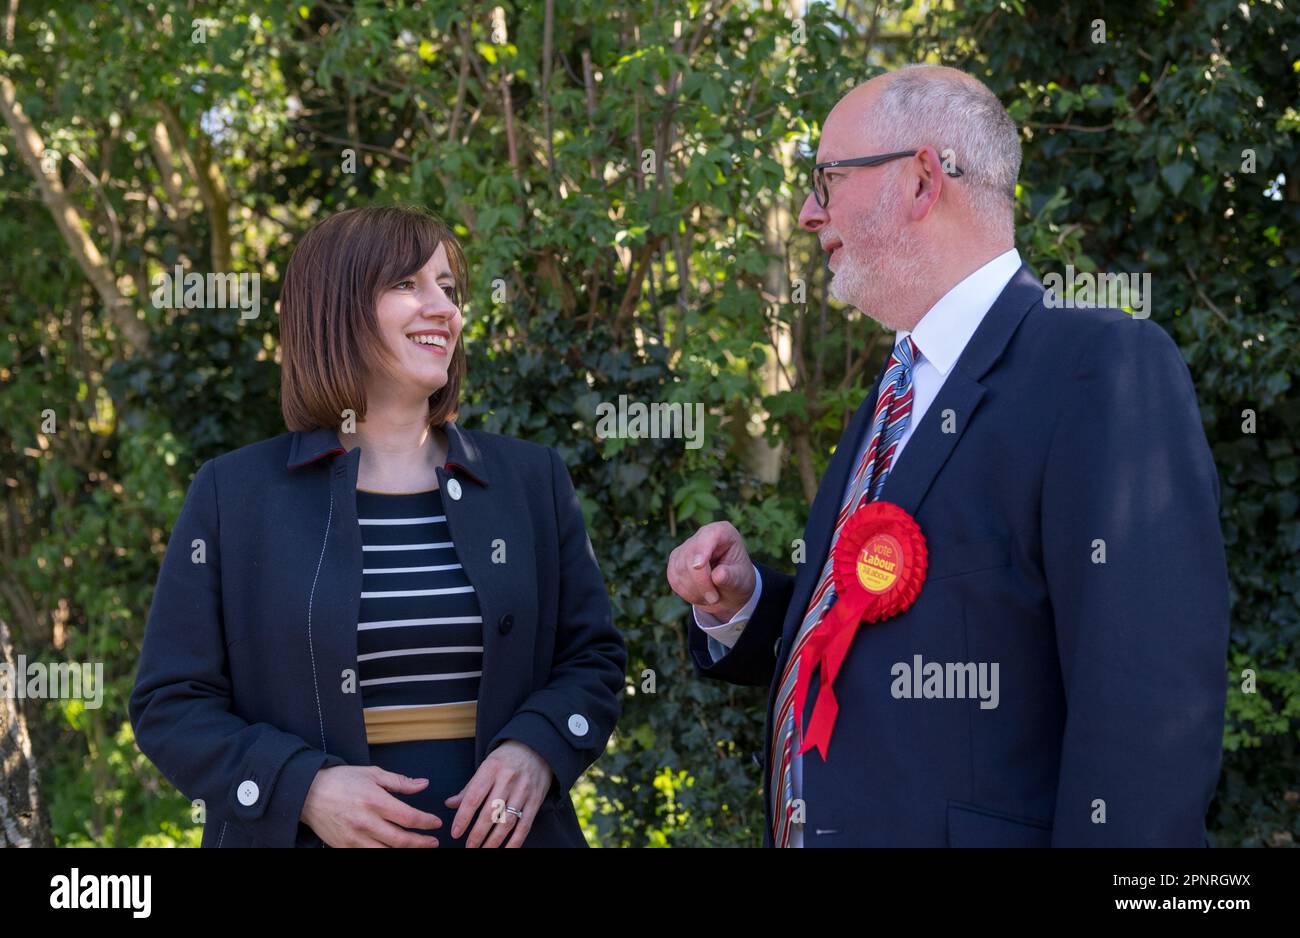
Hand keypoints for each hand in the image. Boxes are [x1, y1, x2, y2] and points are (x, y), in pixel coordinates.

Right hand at [301, 765, 441, 846]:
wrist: (309, 793)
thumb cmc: (342, 780)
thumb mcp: (372, 773)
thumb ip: (400, 781)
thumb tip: (424, 784)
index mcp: (375, 801)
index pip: (409, 817)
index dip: (426, 822)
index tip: (435, 823)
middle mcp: (365, 822)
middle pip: (401, 840)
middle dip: (421, 843)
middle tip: (433, 842)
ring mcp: (354, 838)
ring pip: (386, 852)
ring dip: (406, 852)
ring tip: (417, 848)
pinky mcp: (344, 847)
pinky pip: (368, 856)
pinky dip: (384, 854)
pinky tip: (394, 851)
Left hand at [445, 740, 552, 847]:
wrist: (537, 747)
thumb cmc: (506, 759)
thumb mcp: (486, 765)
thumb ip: (469, 787)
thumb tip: (450, 804)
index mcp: (491, 769)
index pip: (474, 797)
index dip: (463, 817)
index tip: (455, 833)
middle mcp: (508, 780)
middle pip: (490, 813)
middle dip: (478, 834)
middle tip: (469, 847)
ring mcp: (523, 791)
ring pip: (507, 821)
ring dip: (494, 841)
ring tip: (483, 850)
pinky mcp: (535, 800)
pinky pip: (525, 825)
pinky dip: (516, 841)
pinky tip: (506, 850)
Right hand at [667, 521, 755, 621]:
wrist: (729, 589)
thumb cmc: (738, 579)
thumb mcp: (742, 580)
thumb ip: (732, 577)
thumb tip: (718, 575)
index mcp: (723, 532)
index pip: (710, 535)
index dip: (702, 549)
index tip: (699, 565)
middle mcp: (703, 535)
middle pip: (691, 556)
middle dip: (701, 582)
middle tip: (714, 599)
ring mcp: (686, 547)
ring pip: (679, 568)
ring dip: (693, 590)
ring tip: (710, 598)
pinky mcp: (676, 560)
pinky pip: (673, 577)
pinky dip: (685, 591)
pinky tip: (698, 596)